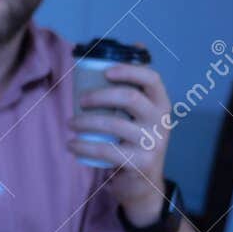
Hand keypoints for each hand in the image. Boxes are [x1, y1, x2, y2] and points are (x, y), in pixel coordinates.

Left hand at [67, 62, 171, 223]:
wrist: (143, 186)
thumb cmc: (135, 142)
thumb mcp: (141, 116)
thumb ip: (136, 87)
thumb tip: (134, 45)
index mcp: (162, 105)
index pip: (152, 79)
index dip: (129, 70)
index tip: (105, 70)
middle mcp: (161, 122)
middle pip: (131, 98)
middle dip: (100, 96)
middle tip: (80, 100)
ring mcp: (152, 143)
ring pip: (114, 124)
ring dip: (85, 122)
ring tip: (70, 123)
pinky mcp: (140, 163)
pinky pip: (106, 150)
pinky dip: (83, 146)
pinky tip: (71, 144)